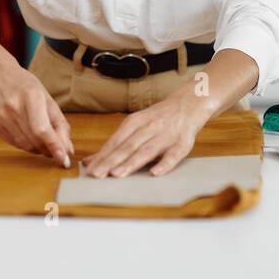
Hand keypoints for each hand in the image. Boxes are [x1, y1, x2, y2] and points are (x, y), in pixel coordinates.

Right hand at [0, 37, 73, 166]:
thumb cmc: (25, 85)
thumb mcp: (47, 98)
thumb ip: (60, 124)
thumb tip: (68, 150)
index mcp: (30, 96)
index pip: (42, 129)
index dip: (54, 147)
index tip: (64, 160)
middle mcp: (13, 107)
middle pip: (35, 140)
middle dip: (49, 149)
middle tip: (57, 150)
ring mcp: (1, 116)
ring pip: (25, 145)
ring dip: (38, 148)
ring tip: (43, 139)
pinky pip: (15, 143)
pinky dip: (26, 144)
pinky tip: (29, 135)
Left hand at [81, 89, 210, 177]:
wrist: (189, 103)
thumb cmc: (157, 119)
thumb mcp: (135, 125)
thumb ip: (114, 144)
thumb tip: (89, 161)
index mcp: (135, 122)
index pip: (116, 141)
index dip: (103, 155)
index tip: (90, 169)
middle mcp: (149, 127)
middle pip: (128, 146)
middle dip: (111, 161)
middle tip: (97, 175)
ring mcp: (166, 135)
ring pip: (147, 150)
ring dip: (132, 162)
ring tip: (117, 174)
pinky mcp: (183, 143)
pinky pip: (173, 155)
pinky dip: (164, 164)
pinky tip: (155, 173)